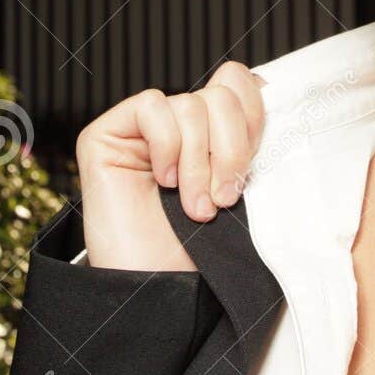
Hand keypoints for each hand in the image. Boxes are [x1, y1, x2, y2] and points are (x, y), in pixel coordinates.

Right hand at [74, 61, 266, 271]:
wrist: (161, 290)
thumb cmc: (199, 252)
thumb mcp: (239, 187)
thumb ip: (246, 139)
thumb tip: (268, 88)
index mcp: (211, 133)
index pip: (238, 84)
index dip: (254, 118)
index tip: (253, 168)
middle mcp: (177, 127)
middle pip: (220, 94)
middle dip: (231, 149)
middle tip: (225, 196)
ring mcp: (141, 130)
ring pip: (190, 104)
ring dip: (199, 162)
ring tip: (196, 206)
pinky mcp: (106, 134)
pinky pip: (151, 107)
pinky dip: (167, 145)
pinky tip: (164, 181)